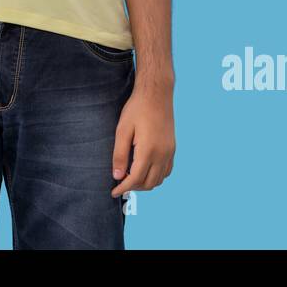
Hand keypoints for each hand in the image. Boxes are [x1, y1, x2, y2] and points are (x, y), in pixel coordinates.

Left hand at [110, 82, 175, 197]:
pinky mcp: (172, 148)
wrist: (156, 94)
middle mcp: (162, 154)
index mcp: (148, 150)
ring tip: (131, 177)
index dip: (123, 187)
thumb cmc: (137, 109)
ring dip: (145, 183)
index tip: (114, 192)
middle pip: (148, 183)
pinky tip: (145, 170)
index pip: (135, 179)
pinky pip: (166, 171)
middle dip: (134, 187)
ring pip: (159, 179)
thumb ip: (119, 154)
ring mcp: (169, 152)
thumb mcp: (122, 130)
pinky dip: (156, 176)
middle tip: (120, 182)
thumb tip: (117, 176)